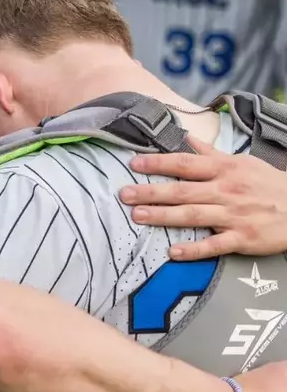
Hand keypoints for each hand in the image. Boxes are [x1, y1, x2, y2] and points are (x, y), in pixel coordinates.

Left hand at [120, 142, 286, 259]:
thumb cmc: (268, 183)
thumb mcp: (242, 162)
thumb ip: (211, 153)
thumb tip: (187, 139)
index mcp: (224, 170)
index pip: (185, 164)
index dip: (158, 163)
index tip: (134, 164)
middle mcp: (226, 191)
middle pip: (183, 190)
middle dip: (151, 192)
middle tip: (124, 195)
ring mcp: (234, 215)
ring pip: (193, 215)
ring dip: (164, 216)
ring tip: (138, 216)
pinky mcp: (243, 238)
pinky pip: (215, 245)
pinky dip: (194, 249)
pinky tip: (173, 252)